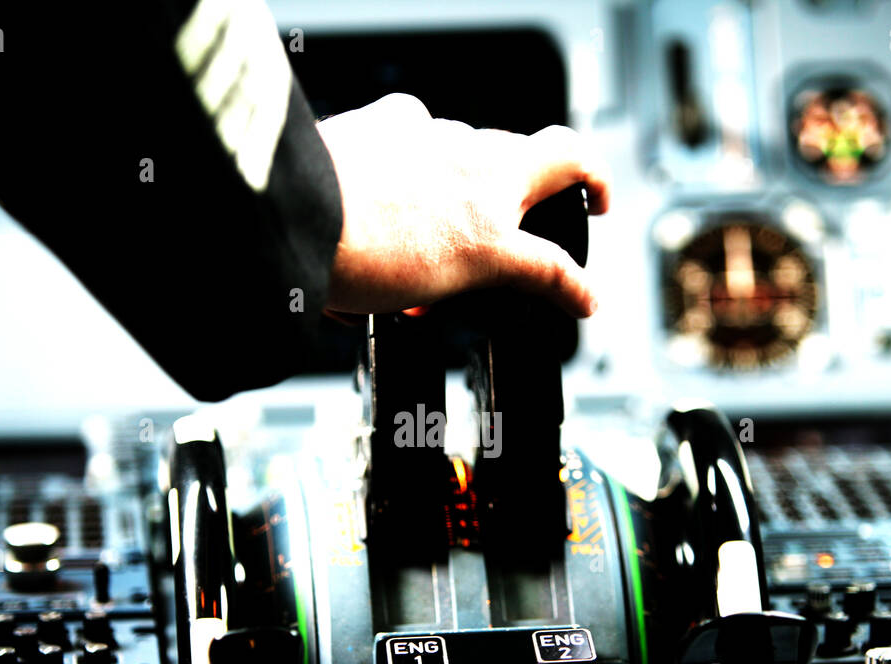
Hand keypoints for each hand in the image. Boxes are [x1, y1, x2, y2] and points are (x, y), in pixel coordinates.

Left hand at [318, 93, 610, 318]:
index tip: (597, 206)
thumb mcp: (483, 265)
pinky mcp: (355, 146)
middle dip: (496, 229)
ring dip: (439, 230)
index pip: (570, 156)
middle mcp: (456, 141)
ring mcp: (403, 139)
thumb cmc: (382, 240)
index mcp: (498, 168)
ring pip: (440, 184)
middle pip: (500, 177)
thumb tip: (589, 296)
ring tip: (409, 285)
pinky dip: (389, 222)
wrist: (292, 216)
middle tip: (478, 275)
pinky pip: (386, 185)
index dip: (594, 180)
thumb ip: (543, 275)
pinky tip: (366, 265)